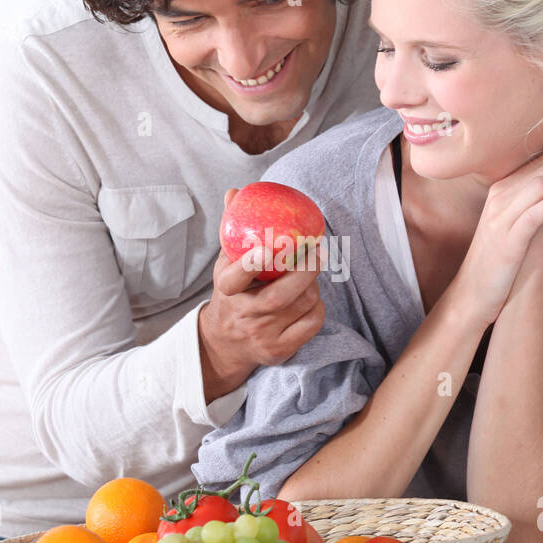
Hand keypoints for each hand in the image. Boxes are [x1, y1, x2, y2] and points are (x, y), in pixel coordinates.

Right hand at [199, 188, 326, 399]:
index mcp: (226, 291)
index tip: (269, 247)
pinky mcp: (279, 351)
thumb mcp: (225, 264)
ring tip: (309, 273)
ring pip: (302, 304)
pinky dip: (318, 306)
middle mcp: (243, 315)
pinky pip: (312, 322)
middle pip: (280, 296)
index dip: (253, 263)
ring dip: (312, 285)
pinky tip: (310, 297)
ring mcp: (262, 336)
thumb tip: (235, 192)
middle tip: (317, 251)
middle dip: (304, 271)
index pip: (236, 278)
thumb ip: (232, 230)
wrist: (225, 343)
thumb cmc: (233, 294)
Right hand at [448, 150, 542, 326]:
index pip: (536, 165)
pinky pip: (533, 214)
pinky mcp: (507, 240)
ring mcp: (500, 219)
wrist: (474, 290)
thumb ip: (528, 202)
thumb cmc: (498, 256)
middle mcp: (498, 200)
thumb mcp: (509, 222)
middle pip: (538, 172)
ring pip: (536, 187)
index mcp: (499, 192)